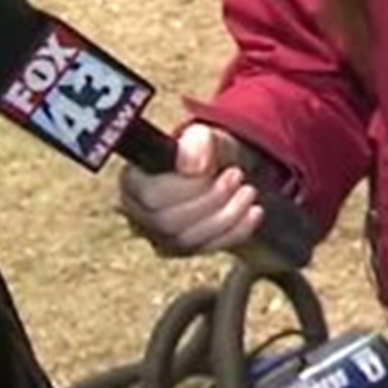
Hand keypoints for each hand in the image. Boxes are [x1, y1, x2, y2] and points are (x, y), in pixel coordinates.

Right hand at [117, 123, 264, 256]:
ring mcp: (158, 237)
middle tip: (237, 176)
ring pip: (187, 241)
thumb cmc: (203, 151)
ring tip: (249, 191)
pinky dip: (236, 231)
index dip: (187, 186)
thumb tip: (193, 167)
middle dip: (211, 200)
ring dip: (227, 216)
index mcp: (133, 182)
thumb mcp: (202, 136)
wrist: (221, 169)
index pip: (152, 196)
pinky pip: (207, 250)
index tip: (211, 168)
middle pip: (168, 222)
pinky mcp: (181, 251)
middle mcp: (138, 215)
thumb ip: (196, 143)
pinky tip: (254, 212)